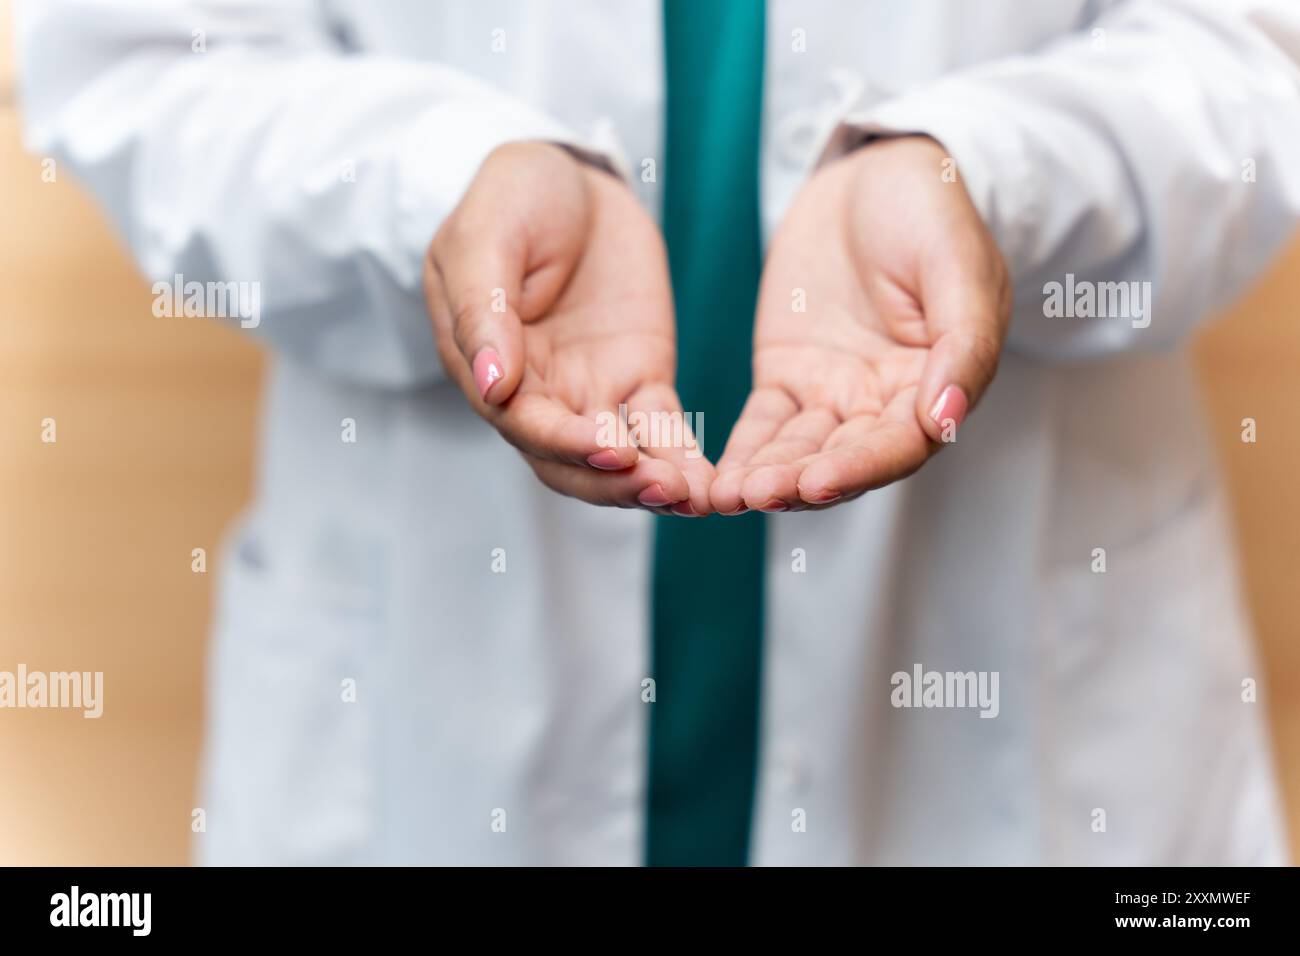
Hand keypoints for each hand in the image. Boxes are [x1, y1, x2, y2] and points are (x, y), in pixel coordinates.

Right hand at [425, 142, 713, 514]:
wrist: (572, 176)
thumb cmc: (513, 198)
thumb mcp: (485, 238)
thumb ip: (484, 310)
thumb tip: (493, 384)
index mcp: (487, 366)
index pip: (523, 423)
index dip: (565, 442)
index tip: (611, 447)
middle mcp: (537, 393)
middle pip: (570, 460)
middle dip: (615, 482)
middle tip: (664, 489)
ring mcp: (591, 390)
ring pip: (618, 457)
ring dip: (651, 482)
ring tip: (694, 496)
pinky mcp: (639, 377)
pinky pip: (661, 429)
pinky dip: (682, 457)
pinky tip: (709, 480)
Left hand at [710, 136, 1010, 513]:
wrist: (873, 172)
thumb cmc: (930, 211)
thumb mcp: (958, 265)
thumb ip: (960, 343)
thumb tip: (946, 420)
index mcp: (939, 384)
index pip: (901, 444)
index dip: (860, 468)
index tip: (817, 482)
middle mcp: (886, 403)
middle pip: (843, 459)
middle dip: (800, 482)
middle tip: (757, 495)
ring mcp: (834, 393)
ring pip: (800, 450)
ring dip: (767, 476)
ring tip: (728, 495)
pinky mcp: (789, 377)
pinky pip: (764, 424)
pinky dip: (743, 452)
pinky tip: (717, 479)